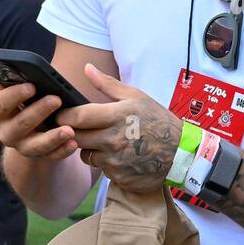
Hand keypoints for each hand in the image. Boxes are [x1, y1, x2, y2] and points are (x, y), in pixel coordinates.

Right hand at [0, 79, 74, 159]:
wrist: (33, 128)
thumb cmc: (28, 102)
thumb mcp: (20, 93)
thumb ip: (15, 83)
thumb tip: (1, 73)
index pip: (2, 103)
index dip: (15, 94)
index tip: (31, 86)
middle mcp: (6, 132)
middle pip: (21, 123)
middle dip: (39, 111)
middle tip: (56, 99)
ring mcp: (22, 147)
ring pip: (36, 145)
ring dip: (52, 137)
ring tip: (69, 130)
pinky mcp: (40, 156)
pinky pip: (52, 156)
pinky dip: (63, 150)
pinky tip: (74, 143)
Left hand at [56, 63, 183, 193]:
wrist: (181, 153)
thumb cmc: (158, 121)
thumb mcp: (137, 97)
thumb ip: (108, 84)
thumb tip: (87, 68)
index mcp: (117, 116)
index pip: (78, 117)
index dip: (65, 116)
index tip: (62, 115)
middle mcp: (113, 139)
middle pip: (76, 137)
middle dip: (74, 132)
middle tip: (83, 128)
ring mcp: (115, 160)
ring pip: (86, 155)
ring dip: (90, 149)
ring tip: (106, 142)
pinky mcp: (118, 176)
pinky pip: (101, 169)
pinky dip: (105, 162)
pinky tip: (119, 156)